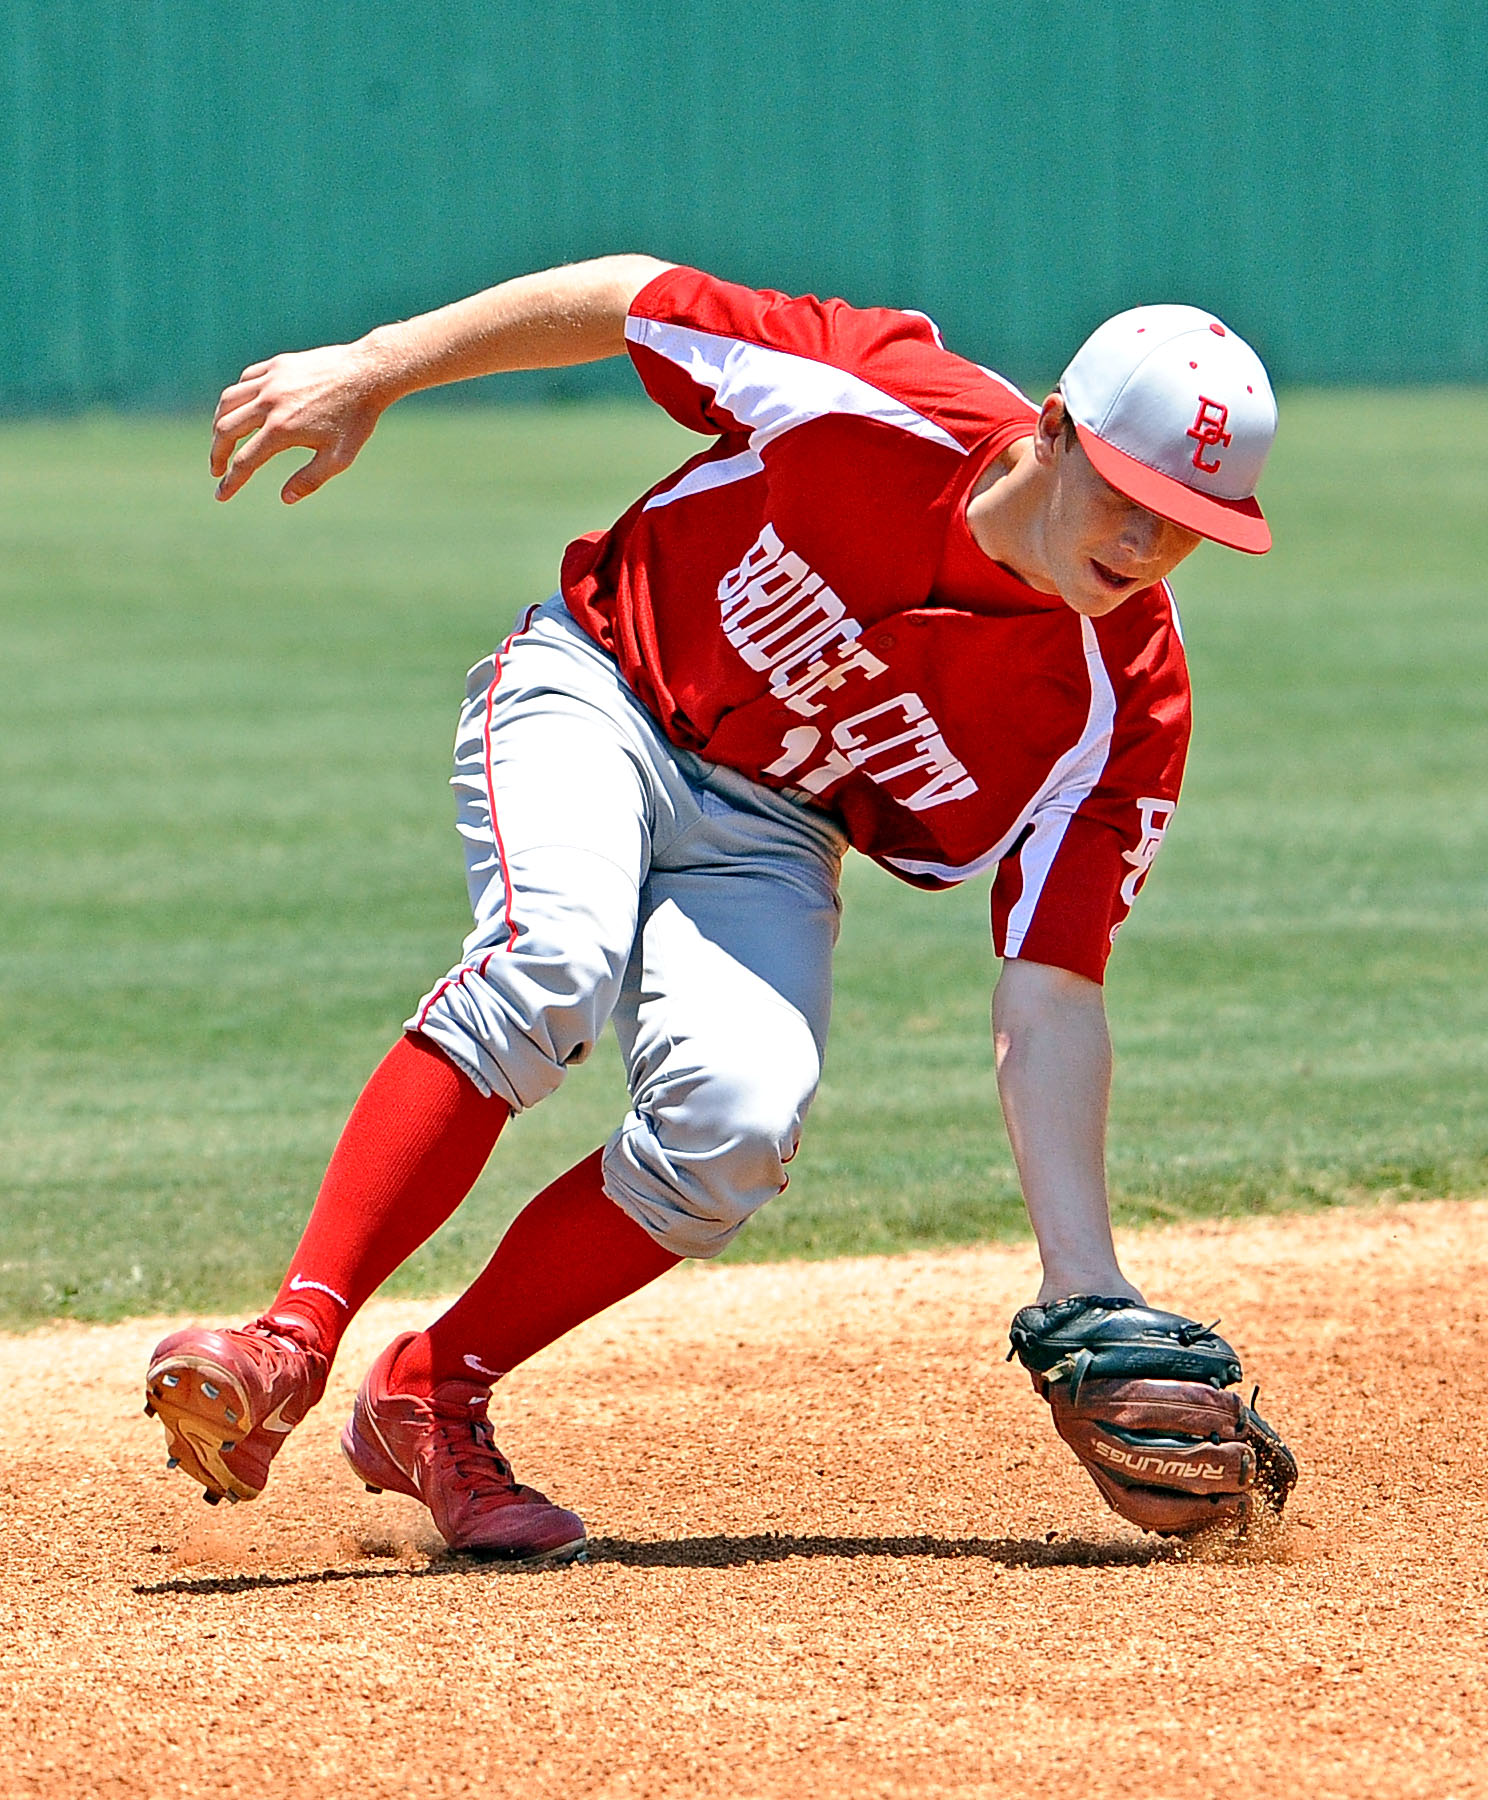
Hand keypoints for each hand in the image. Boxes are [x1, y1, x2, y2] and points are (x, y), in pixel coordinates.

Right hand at [209, 338, 393, 503]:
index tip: (221, 495)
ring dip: (219, 423)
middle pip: (226, 430)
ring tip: (221, 440)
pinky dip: (236, 397)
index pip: (245, 461)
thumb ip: (310, 480)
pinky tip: (240, 409)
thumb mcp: (339, 458)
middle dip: (217, 454)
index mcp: (282, 430)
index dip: (231, 482)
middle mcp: (269, 403)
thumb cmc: (356, 419)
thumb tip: (285, 498)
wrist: (368, 373)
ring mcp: (270, 380)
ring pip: (228, 401)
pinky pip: (245, 381)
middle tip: (217, 470)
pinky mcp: (276, 365)